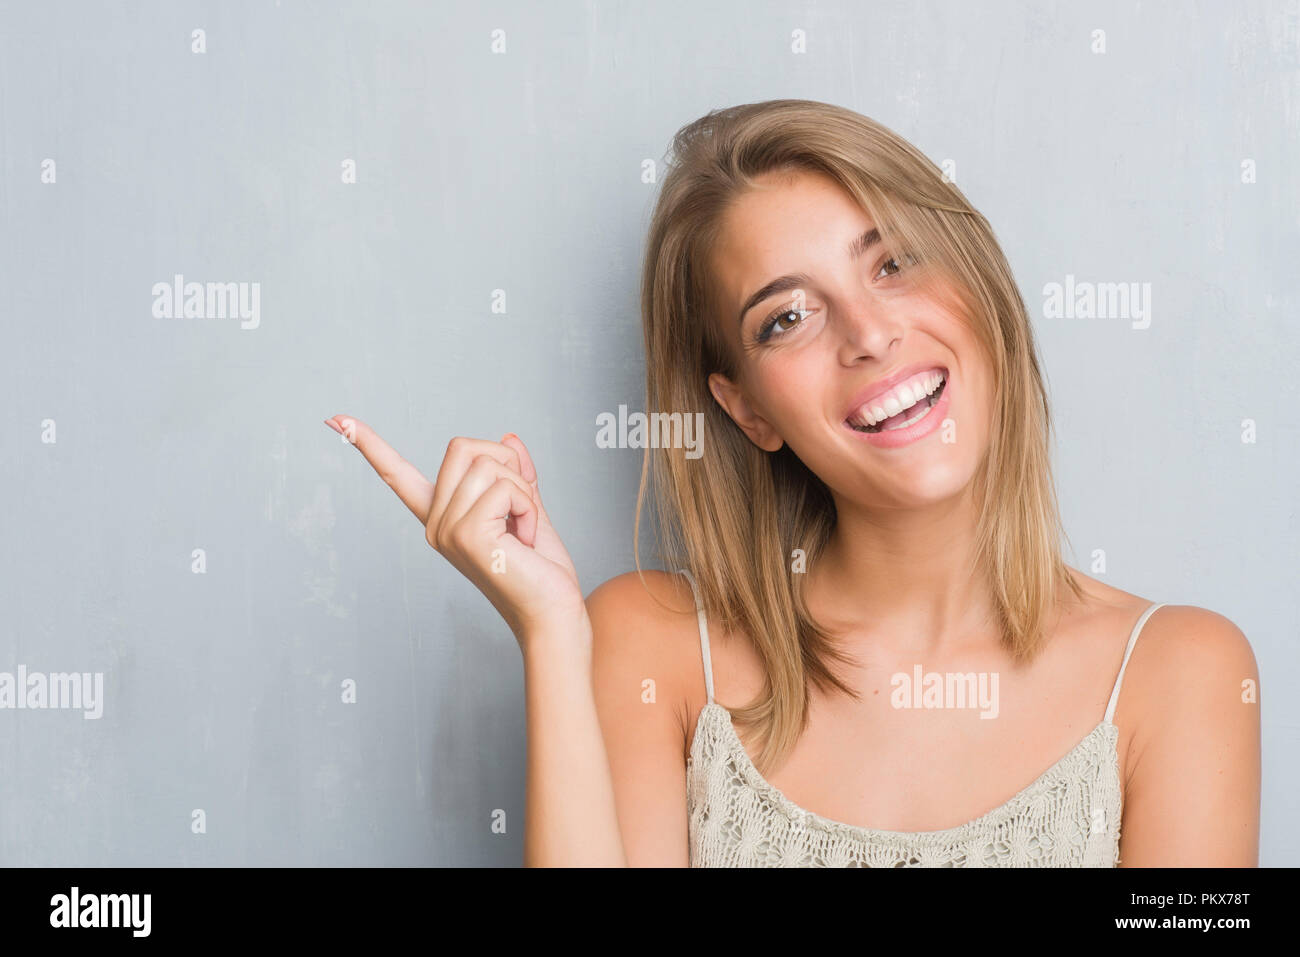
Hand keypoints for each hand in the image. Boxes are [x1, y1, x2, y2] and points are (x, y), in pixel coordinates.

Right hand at [324, 415, 584, 643]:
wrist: (554, 613)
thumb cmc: (542, 571)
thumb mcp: (529, 510)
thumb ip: (516, 476)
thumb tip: (510, 436)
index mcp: (442, 517)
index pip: (397, 475)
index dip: (367, 443)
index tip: (335, 418)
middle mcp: (435, 524)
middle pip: (462, 446)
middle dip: (506, 463)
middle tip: (521, 507)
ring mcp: (445, 530)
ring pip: (488, 463)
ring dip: (522, 489)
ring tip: (524, 529)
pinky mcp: (465, 535)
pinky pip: (504, 486)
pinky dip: (528, 506)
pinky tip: (526, 539)